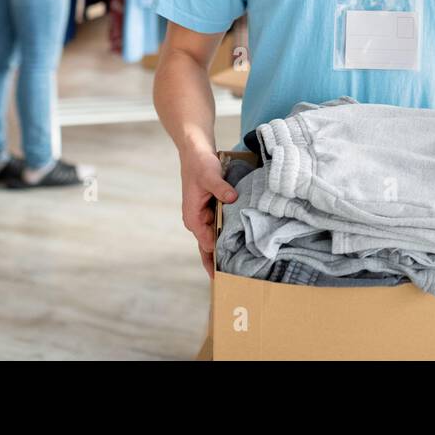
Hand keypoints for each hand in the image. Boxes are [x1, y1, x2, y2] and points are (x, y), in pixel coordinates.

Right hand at [180, 147, 238, 277]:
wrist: (196, 152)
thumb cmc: (200, 165)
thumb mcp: (210, 175)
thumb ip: (220, 188)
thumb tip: (232, 198)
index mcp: (193, 218)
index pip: (207, 245)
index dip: (217, 259)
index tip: (229, 272)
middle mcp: (198, 221)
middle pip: (209, 249)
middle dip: (218, 264)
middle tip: (234, 282)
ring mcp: (205, 217)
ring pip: (216, 240)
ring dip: (225, 252)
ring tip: (239, 270)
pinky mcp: (213, 210)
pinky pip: (221, 228)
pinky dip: (228, 237)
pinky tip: (240, 246)